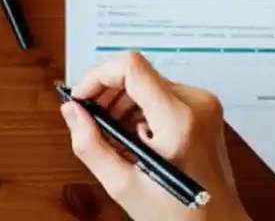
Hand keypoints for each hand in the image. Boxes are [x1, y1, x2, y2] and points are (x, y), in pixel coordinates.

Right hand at [61, 52, 251, 220]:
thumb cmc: (182, 214)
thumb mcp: (124, 185)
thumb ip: (90, 145)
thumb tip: (72, 111)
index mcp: (178, 121)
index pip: (131, 67)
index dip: (97, 76)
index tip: (81, 97)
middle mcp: (196, 104)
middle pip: (135, 73)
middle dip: (105, 92)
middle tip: (90, 120)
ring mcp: (202, 105)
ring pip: (145, 81)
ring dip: (119, 101)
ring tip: (112, 134)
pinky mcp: (202, 109)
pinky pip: (158, 93)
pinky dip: (136, 108)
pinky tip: (131, 135)